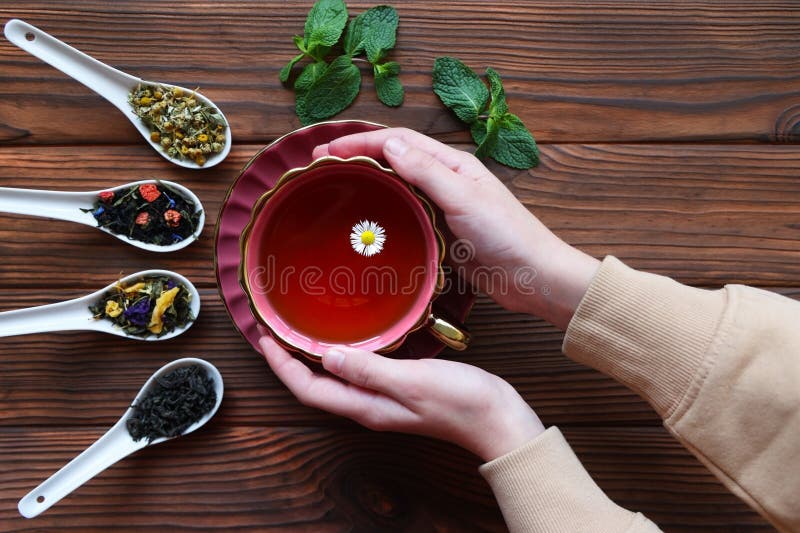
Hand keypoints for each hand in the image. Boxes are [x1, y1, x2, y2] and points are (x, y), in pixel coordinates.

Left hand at [260, 335, 544, 461]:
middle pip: (314, 386)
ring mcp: (382, 399)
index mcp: (365, 406)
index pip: (308, 389)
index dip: (281, 366)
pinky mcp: (397, 389)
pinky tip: (346, 339)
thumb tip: (326, 356)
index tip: (264, 337)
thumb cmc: (460, 402)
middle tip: (272, 330)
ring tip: (297, 331)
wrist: (498, 419)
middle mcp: (367, 406)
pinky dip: (340, 355)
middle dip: (288, 362)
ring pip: (333, 379)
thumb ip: (368, 370)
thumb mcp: (411, 381)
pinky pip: (356, 372)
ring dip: (311, 358)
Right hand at [313, 128, 598, 328]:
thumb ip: (426, 172)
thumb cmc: (507, 236)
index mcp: (452, 164)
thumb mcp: (464, 198)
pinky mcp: (442, 235)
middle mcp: (446, 181)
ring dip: (367, 185)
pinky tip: (365, 228)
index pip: (398, 142)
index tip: (326, 152)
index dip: (360, 141)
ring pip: (397, 190)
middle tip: (321, 169)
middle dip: (357, 159)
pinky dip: (383, 216)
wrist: (534, 278)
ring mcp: (443, 209)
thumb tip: (388, 144)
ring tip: (335, 193)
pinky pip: (406, 219)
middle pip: (393, 161)